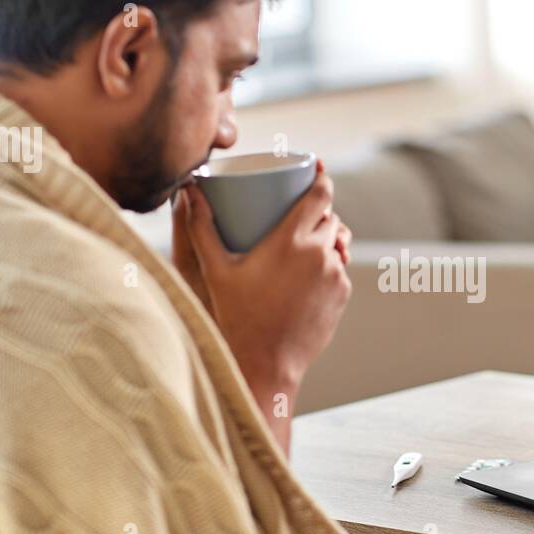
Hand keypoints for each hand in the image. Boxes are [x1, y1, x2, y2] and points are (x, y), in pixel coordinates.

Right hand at [172, 161, 352, 451]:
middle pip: (330, 216)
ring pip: (337, 243)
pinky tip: (313, 270)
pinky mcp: (343, 295)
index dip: (321, 177)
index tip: (315, 169)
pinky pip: (340, 269)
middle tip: (298, 213)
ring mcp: (336, 275)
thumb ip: (202, 227)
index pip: (320, 194)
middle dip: (318, 211)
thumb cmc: (237, 316)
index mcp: (293, 240)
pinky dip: (329, 266)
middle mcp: (320, 253)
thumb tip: (189, 190)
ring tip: (305, 242)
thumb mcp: (216, 269)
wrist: (267, 363)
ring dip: (326, 238)